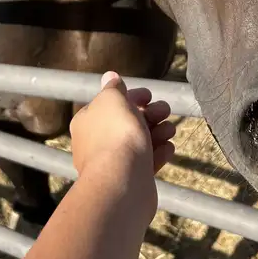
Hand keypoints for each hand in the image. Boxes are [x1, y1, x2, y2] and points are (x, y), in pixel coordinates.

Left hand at [70, 72, 174, 208]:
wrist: (122, 182)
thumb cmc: (115, 134)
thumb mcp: (112, 99)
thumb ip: (113, 87)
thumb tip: (110, 77)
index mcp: (87, 121)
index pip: (110, 104)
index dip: (131, 96)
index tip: (149, 95)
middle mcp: (96, 142)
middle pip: (127, 122)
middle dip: (149, 114)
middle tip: (164, 111)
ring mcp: (113, 163)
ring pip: (139, 141)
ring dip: (157, 132)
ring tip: (170, 130)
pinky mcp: (129, 179)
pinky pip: (145, 162)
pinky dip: (158, 153)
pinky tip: (168, 148)